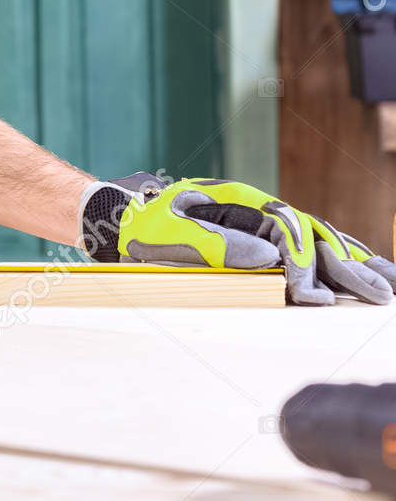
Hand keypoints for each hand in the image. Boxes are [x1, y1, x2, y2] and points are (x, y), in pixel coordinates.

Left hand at [80, 173, 395, 304]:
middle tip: (380, 296)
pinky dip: (340, 259)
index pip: (287, 232)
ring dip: (356, 263)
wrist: (130, 217)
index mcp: (241, 203)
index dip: (305, 265)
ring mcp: (265, 222)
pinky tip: (367, 268)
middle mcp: (260, 209)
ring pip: (321, 241)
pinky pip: (310, 248)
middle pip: (314, 236)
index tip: (315, 298)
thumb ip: (213, 243)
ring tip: (390, 284)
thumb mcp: (168, 233)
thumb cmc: (147, 226)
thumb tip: (267, 258)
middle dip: (347, 268)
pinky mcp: (266, 238)